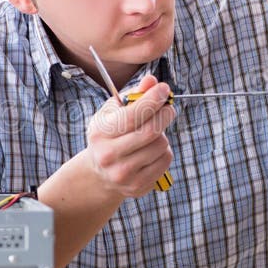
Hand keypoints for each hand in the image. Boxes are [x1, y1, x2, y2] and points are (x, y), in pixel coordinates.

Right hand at [85, 74, 175, 197]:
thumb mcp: (114, 112)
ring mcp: (123, 173)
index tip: (164, 89)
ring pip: (161, 145)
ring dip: (163, 134)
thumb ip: (134, 95)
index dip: (152, 99)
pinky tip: (152, 149)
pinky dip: (164, 150)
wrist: (99, 173)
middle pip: (150, 131)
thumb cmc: (110, 134)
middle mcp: (108, 155)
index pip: (133, 115)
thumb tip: (152, 81)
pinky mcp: (137, 186)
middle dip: (165, 114)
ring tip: (153, 133)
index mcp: (100, 132)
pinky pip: (165, 160)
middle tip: (168, 108)